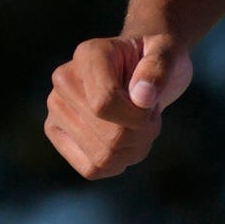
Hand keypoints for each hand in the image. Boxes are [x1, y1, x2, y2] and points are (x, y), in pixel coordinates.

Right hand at [45, 31, 193, 179]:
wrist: (141, 68)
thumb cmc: (155, 58)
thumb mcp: (168, 54)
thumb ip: (158, 70)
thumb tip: (142, 97)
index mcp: (89, 55)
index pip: (105, 104)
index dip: (138, 117)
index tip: (152, 105)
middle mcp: (64, 81)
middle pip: (109, 137)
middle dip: (143, 135)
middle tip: (150, 116)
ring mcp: (56, 108)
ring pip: (102, 158)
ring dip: (133, 151)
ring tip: (138, 127)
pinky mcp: (56, 132)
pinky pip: (90, 168)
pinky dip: (117, 164)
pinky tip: (125, 144)